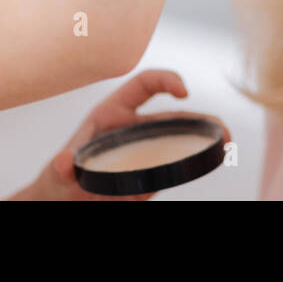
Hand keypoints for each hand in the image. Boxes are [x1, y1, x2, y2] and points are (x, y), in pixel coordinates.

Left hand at [13, 69, 231, 200]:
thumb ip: (61, 168)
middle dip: (201, 119)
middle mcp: (133, 128)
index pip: (143, 85)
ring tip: (225, 145)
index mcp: (112, 114)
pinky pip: (174, 165)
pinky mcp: (151, 172)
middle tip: (224, 132)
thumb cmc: (59, 180)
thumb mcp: (57, 174)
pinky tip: (206, 165)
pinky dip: (192, 164)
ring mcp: (145, 151)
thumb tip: (64, 162)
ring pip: (180, 139)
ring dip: (205, 139)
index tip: (184, 93)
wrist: (64, 201)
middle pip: (173, 116)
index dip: (165, 80)